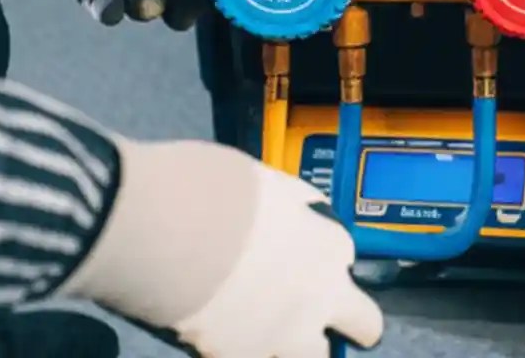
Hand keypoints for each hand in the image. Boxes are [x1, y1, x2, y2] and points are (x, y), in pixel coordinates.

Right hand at [58, 139, 383, 357]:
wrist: (160, 230)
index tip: (305, 260)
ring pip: (317, 356)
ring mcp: (285, 334)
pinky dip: (242, 352)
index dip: (324, 261)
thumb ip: (286, 208)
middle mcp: (320, 292)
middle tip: (319, 317)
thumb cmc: (204, 189)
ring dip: (299, 347)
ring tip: (272, 335)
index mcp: (327, 241)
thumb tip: (286, 212)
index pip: (346, 259)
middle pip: (364, 323)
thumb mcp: (262, 184)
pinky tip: (222, 338)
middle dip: (351, 323)